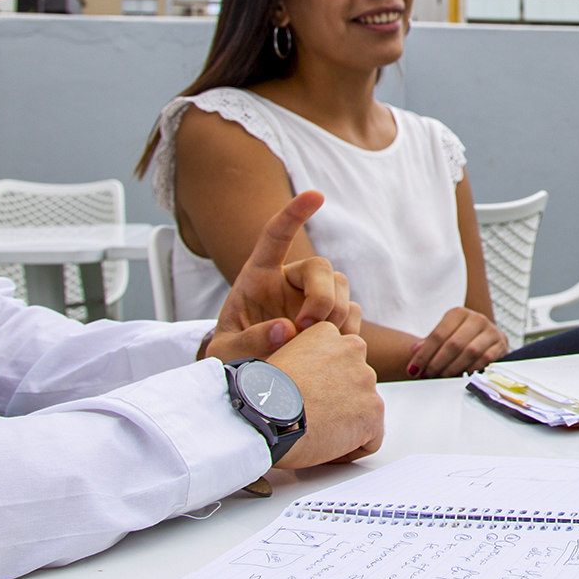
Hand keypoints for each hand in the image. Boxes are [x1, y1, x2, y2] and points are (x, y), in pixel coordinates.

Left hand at [204, 191, 358, 362]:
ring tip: (316, 345)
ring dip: (336, 315)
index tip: (316, 195)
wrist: (252, 382)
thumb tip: (286, 329)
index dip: (294, 214)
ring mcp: (313, 299)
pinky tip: (330, 352)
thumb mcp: (225, 353)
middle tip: (306, 327)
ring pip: (341, 288)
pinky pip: (353, 315)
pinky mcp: (332, 320)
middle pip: (320, 267)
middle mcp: (289, 282)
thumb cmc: (233, 358)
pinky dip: (347, 332)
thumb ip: (248, 342)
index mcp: (258, 278)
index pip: (275, 237)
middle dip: (321, 297)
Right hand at [267, 322, 383, 466]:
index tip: (311, 395)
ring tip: (318, 433)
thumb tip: (308, 377)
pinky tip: (326, 447)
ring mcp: (366, 381)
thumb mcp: (280, 356)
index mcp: (328, 334)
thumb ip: (305, 360)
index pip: (341, 357)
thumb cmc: (262, 393)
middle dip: (340, 400)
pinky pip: (370, 438)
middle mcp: (353, 351)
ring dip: (347, 422)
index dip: (326, 381)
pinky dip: (352, 448)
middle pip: (356, 381)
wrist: (266, 415)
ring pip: (364, 409)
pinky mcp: (373, 412)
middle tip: (314, 416)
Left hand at [407, 306, 507, 378]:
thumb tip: (415, 350)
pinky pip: (484, 360)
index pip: (438, 334)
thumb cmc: (461, 337)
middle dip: (437, 363)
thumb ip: (429, 343)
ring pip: (469, 352)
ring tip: (440, 377)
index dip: (424, 354)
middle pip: (453, 344)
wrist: (487, 338)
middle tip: (427, 374)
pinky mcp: (500, 345)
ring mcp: (490, 331)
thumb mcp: (444, 335)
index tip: (413, 368)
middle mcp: (476, 319)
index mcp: (459, 313)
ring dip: (452, 369)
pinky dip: (470, 370)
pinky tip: (459, 376)